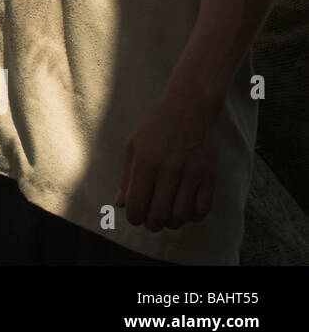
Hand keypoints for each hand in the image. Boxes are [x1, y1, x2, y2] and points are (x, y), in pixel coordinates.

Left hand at [117, 89, 218, 230]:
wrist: (189, 108)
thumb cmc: (156, 126)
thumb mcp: (133, 145)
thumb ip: (127, 177)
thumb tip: (121, 204)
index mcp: (146, 163)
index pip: (137, 205)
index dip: (134, 218)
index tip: (135, 217)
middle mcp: (169, 171)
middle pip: (158, 216)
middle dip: (151, 224)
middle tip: (151, 220)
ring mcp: (191, 175)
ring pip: (180, 216)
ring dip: (172, 223)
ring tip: (167, 217)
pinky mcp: (210, 176)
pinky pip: (202, 209)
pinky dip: (192, 217)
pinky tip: (186, 211)